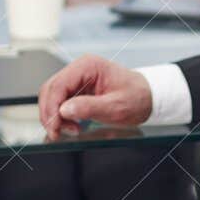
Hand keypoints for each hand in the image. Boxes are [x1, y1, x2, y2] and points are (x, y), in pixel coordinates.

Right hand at [37, 54, 151, 139]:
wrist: (149, 96)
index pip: (58, 85)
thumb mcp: (116, 107)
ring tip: (69, 130)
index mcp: (88, 66)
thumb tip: (64, 110)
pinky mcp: (78, 87)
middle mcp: (80, 68)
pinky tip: (71, 125)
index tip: (54, 127)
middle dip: (50, 113)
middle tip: (56, 132)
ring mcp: (78, 77)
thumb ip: (90, 107)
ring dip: (55, 114)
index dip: (52, 108)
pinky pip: (61, 100)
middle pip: (51, 89)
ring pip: (53, 95)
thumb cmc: (137, 98)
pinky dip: (61, 114)